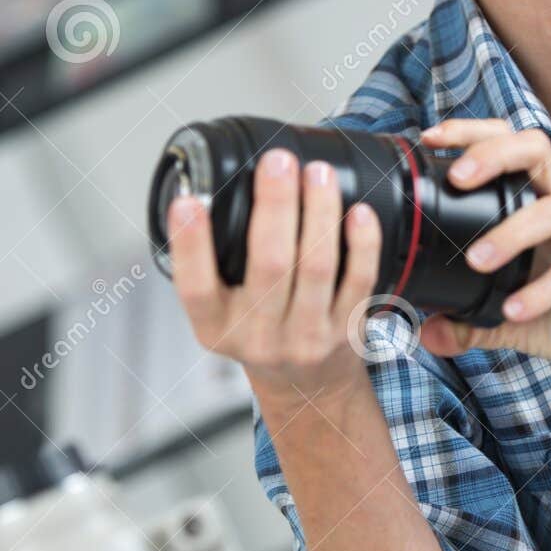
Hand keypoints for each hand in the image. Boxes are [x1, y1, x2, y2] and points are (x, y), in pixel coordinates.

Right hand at [165, 149, 384, 406]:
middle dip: (275, 206)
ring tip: (317, 173)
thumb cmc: (260, 333)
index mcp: (217, 328)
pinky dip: (363, 244)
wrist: (307, 388)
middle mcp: (260, 336)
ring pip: (318, 267)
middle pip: (270, 265)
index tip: (188, 202)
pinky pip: (360, 280)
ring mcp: (308, 336)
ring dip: (320, 213)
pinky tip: (359, 212)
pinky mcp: (348, 331)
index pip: (195, 287)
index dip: (190, 245)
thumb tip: (205, 188)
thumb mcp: (221, 313)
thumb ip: (212, 265)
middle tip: (277, 161)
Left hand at [418, 117, 550, 377]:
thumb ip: (468, 321)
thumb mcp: (507, 316)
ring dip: (510, 232)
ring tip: (476, 260)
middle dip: (493, 154)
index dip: (473, 133)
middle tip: (456, 178)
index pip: (512, 143)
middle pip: (537, 150)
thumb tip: (428, 334)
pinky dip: (540, 292)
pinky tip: (512, 311)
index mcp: (541, 200)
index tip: (431, 137)